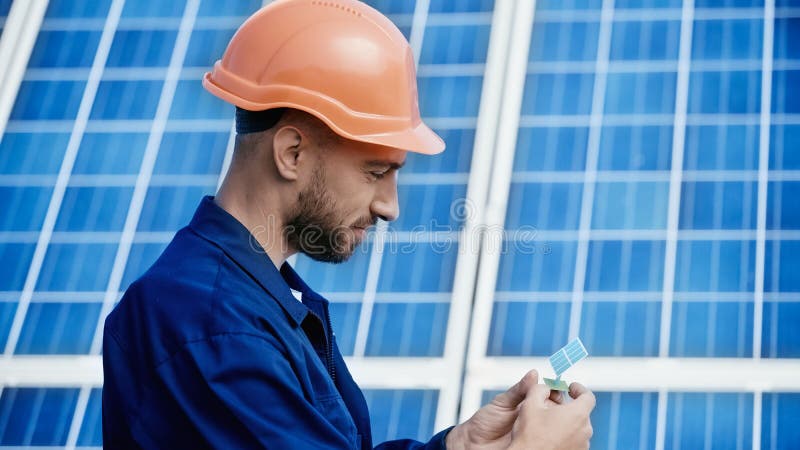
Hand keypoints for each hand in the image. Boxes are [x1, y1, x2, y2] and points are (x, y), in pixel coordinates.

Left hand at [445, 370, 567, 449]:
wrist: (473, 443)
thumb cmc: (485, 421)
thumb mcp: (502, 403)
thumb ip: (518, 390)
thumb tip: (534, 373)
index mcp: (529, 406)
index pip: (550, 396)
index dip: (555, 393)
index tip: (557, 394)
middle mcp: (535, 419)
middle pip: (556, 412)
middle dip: (559, 409)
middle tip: (556, 409)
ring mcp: (536, 433)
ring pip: (554, 428)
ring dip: (556, 425)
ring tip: (553, 423)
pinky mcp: (534, 445)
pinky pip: (545, 442)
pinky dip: (551, 439)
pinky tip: (548, 437)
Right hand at [508, 381, 594, 449]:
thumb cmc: (531, 437)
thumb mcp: (530, 404)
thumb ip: (539, 389)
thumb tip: (545, 388)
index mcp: (577, 414)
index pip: (588, 396)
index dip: (579, 389)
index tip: (571, 388)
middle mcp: (584, 431)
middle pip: (582, 412)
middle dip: (568, 407)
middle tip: (552, 406)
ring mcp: (582, 445)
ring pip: (577, 428)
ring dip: (566, 423)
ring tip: (548, 424)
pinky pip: (574, 440)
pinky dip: (566, 436)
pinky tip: (549, 437)